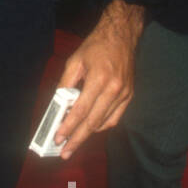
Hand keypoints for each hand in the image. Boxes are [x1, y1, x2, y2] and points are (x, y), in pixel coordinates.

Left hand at [55, 0, 145, 159]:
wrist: (122, 35)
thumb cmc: (96, 46)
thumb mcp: (74, 61)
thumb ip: (65, 84)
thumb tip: (58, 105)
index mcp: (99, 79)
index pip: (81, 110)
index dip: (69, 127)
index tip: (58, 138)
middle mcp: (114, 90)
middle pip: (93, 122)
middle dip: (77, 139)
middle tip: (65, 152)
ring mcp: (125, 94)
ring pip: (104, 123)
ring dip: (88, 134)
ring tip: (74, 143)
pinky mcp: (130, 96)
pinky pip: (115, 118)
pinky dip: (101, 126)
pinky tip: (90, 128)